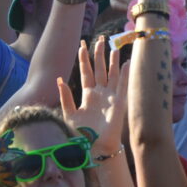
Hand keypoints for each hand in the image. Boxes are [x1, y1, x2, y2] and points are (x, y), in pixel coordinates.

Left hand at [59, 37, 128, 153]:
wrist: (95, 146)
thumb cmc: (81, 133)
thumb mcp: (69, 113)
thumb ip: (65, 97)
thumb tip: (60, 79)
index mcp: (87, 95)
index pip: (86, 73)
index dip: (84, 60)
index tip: (82, 46)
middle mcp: (99, 93)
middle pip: (100, 69)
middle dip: (99, 55)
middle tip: (99, 39)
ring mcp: (110, 97)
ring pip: (112, 74)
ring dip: (112, 61)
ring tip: (113, 46)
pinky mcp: (119, 102)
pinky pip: (122, 84)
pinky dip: (125, 73)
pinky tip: (126, 62)